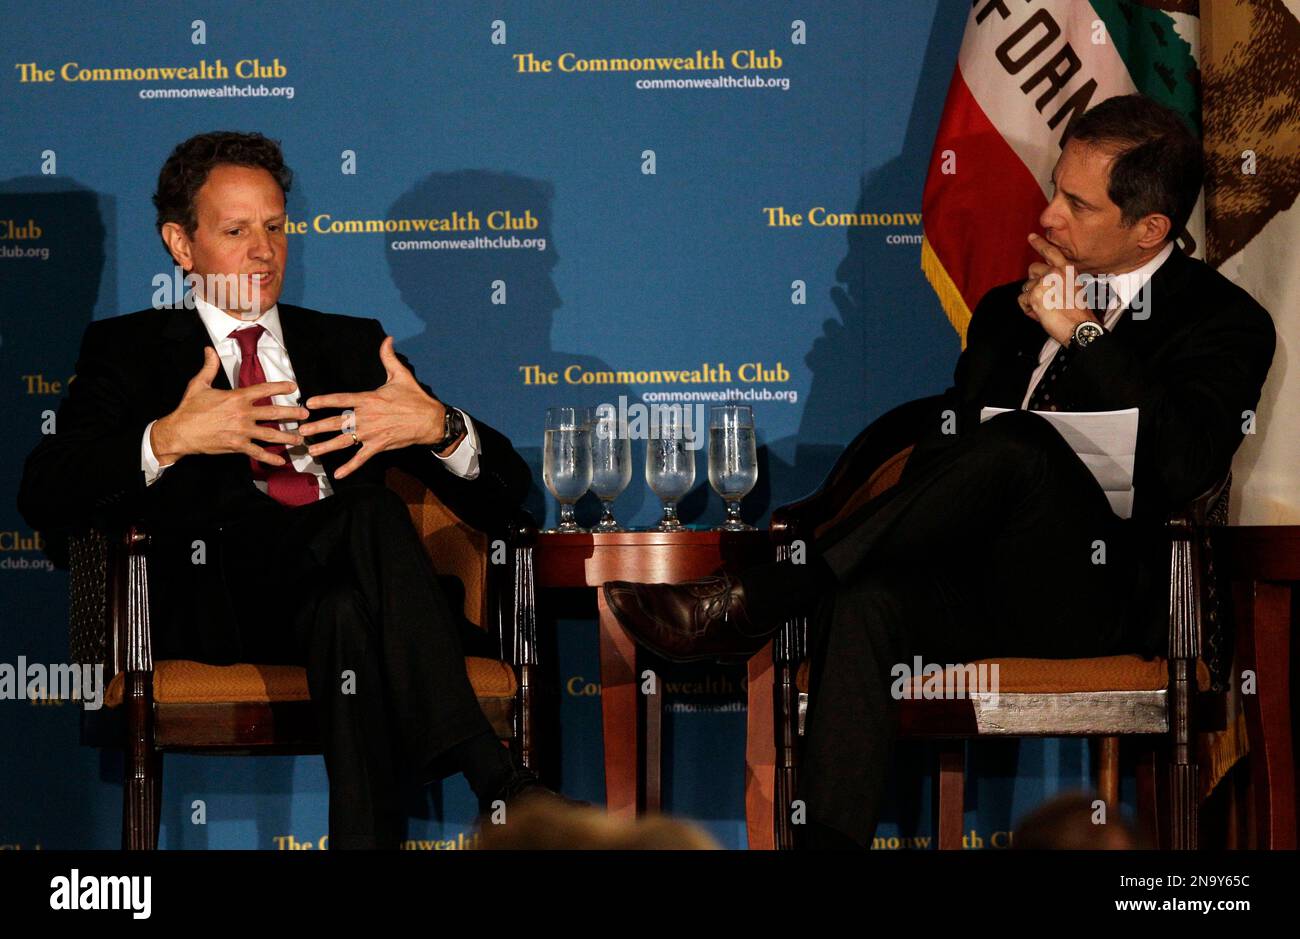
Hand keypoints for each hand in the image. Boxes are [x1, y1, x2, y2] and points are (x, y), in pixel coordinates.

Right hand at [151, 346, 307, 465]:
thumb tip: (209, 349)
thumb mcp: (199, 384)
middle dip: (292, 414)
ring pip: (270, 434)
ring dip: (287, 437)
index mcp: (236, 397)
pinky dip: (270, 458)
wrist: (179, 432)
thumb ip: (209, 367)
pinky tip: (281, 461)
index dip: (280, 387)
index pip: (263, 389)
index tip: (293, 387)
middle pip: (274, 413)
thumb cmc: (189, 408)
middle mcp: (242, 414)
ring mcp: (241, 431)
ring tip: (300, 438)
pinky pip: (257, 452)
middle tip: (305, 414)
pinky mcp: (237, 446)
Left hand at [299, 335, 445, 479]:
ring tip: (311, 450)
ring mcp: (372, 433)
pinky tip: (338, 474)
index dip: (324, 400)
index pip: (342, 399)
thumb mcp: (401, 375)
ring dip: (326, 446)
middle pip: (337, 422)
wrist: (431, 420)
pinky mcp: (379, 446)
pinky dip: (350, 467)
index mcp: (369, 399)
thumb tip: (387, 339)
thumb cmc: (415, 398)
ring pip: (344, 441)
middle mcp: (367, 417)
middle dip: (318, 426)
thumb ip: (389, 357)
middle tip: (302, 430)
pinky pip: (362, 458)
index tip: (309, 402)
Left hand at [1019, 233, 1099, 344]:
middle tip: (1046, 298)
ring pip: (1026, 287)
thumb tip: (1040, 279)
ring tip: (1048, 309)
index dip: (1040, 244)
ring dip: (1032, 300)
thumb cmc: (1077, 313)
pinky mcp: (1035, 294)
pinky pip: (1022, 301)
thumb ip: (1057, 279)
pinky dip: (1029, 310)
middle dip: (1034, 284)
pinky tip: (1042, 314)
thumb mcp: (1072, 288)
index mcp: (1067, 270)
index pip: (1051, 253)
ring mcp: (1045, 282)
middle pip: (1032, 269)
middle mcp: (1056, 272)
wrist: (1080, 327)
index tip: (1031, 236)